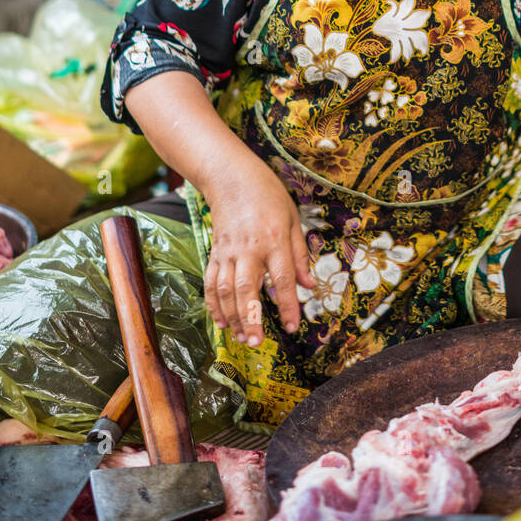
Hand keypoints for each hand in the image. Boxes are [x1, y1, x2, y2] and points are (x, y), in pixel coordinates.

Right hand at [203, 159, 313, 345]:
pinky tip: (220, 321)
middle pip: (246, 289)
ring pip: (225, 289)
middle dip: (250, 318)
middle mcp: (249, 248)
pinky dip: (213, 304)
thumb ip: (301, 255)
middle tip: (255, 342)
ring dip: (231, 316)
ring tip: (240, 337)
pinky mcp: (214, 252)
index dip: (287, 305)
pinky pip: (211, 282)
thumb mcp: (294, 220)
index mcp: (274, 240)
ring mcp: (228, 252)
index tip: (291, 327)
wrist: (233, 178)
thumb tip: (309, 286)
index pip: (282, 279)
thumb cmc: (269, 197)